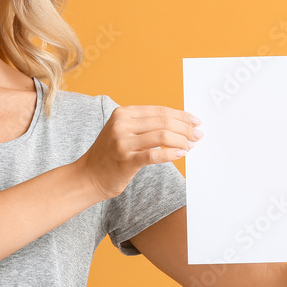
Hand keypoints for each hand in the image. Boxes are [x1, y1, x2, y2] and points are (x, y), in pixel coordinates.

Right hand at [75, 105, 202, 200]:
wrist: (88, 176)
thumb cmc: (110, 155)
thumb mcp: (123, 131)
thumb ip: (145, 125)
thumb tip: (179, 125)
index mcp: (123, 113)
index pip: (160, 110)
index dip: (181, 115)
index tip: (195, 121)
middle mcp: (122, 124)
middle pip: (163, 122)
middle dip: (185, 128)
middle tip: (198, 135)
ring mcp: (122, 142)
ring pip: (162, 136)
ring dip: (181, 141)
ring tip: (190, 145)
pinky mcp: (125, 160)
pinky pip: (155, 155)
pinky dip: (171, 154)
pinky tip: (181, 154)